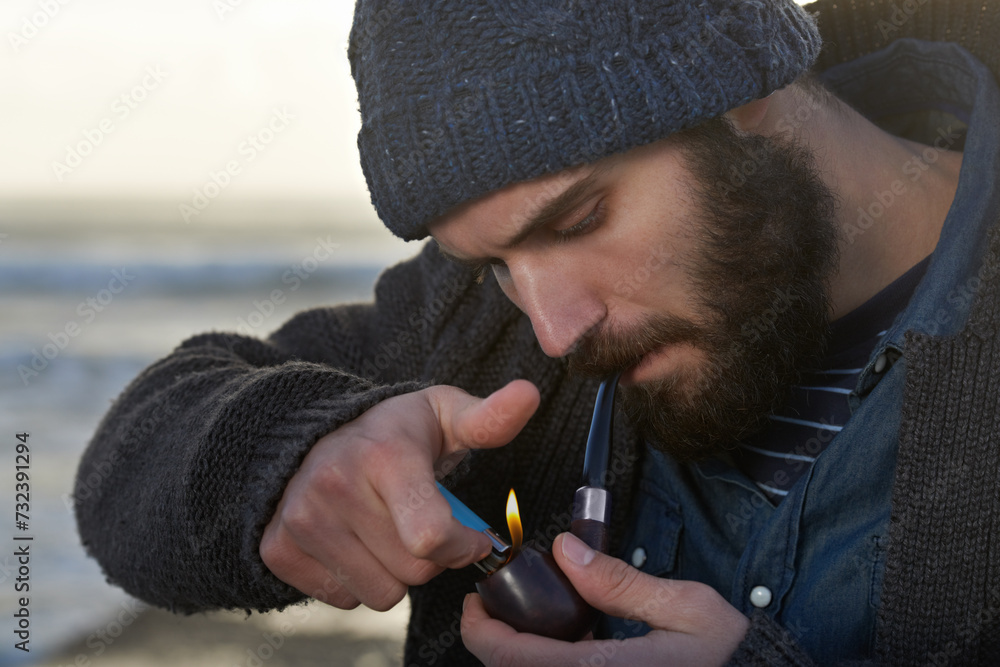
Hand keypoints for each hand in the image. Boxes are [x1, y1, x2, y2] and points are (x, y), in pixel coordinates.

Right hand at [260, 380, 539, 610]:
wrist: (312, 437)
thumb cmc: (395, 432)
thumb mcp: (444, 415)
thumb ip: (490, 419)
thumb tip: (530, 394)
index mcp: (384, 457)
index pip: (430, 538)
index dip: (463, 546)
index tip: (470, 534)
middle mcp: (334, 487)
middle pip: (415, 571)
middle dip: (432, 556)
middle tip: (420, 520)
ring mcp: (300, 520)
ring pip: (381, 594)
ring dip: (395, 571)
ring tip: (386, 529)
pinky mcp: (278, 548)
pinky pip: (344, 600)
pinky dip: (357, 579)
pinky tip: (355, 540)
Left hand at [462, 532, 749, 665]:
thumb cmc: (731, 659)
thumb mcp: (686, 609)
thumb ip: (619, 582)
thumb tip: (566, 552)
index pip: (512, 658)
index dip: (481, 630)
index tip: (476, 601)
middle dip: (494, 641)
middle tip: (494, 607)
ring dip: (520, 655)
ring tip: (526, 623)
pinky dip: (547, 662)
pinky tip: (566, 645)